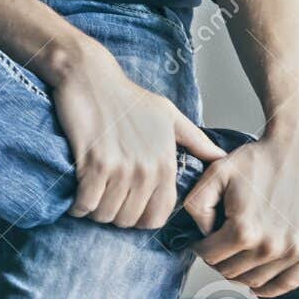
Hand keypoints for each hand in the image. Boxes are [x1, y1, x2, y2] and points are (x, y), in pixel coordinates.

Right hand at [51, 39, 225, 229]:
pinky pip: (86, 203)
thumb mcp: (170, 116)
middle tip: (106, 200)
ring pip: (106, 215)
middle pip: (130, 220)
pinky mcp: (94, 163)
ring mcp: (121, 167)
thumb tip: (221, 157)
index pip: (157, 216)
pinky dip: (78, 205)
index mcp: (166, 163)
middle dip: (116, 216)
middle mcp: (146, 169)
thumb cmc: (130, 99)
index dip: (141, 218)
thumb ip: (197, 141)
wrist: (91, 79)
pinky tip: (78, 195)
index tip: (129, 206)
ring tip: (92, 196)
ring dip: (96, 212)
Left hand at [183, 109, 298, 294]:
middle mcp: (270, 246)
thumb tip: (203, 233)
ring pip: (256, 281)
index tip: (204, 241)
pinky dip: (271, 288)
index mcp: (244, 230)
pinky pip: (289, 283)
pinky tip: (259, 283)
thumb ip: (197, 205)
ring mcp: (295, 251)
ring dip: (242, 272)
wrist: (297, 149)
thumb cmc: (258, 159)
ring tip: (238, 256)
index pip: (210, 257)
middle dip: (220, 259)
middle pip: (231, 271)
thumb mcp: (215, 173)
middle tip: (221, 245)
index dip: (201, 247)